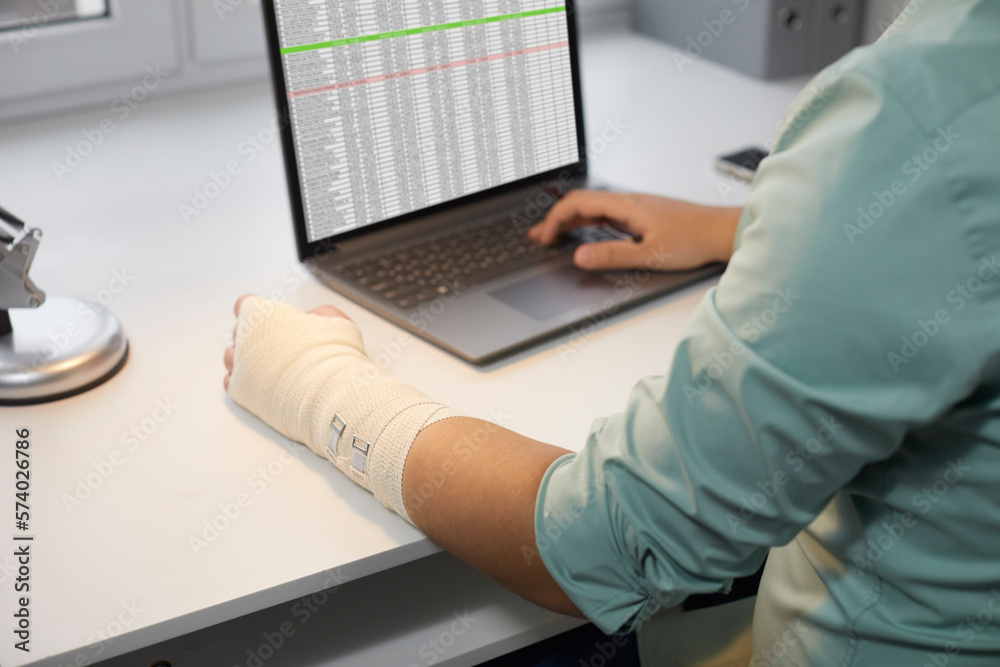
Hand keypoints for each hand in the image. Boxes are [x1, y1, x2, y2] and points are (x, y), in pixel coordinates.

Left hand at [223, 294, 349, 392]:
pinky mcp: (243, 391)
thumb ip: (315, 315)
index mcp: (264, 315)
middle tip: (276, 343)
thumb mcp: (334, 319)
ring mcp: (241, 366)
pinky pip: (231, 382)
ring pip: (230, 357)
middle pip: (239, 331)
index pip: (246, 304)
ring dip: (244, 357)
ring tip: (266, 364)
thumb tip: (310, 320)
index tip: (270, 316)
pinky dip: (242, 380)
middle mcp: (246, 338)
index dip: (259, 310)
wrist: (330, 391)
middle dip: (254, 335)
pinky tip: (259, 381)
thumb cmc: (332, 355)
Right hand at [527, 190, 741, 270]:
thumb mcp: (649, 255)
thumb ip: (612, 255)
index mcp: (626, 206)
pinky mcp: (644, 214)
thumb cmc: (694, 239)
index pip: (577, 204)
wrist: (723, 231)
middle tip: (537, 237)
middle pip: (581, 203)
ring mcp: (636, 207)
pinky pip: (607, 214)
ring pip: (594, 209)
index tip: (544, 239)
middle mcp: (629, 201)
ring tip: (553, 235)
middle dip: (555, 219)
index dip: (554, 221)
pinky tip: (586, 233)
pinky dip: (588, 223)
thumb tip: (579, 256)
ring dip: (570, 221)